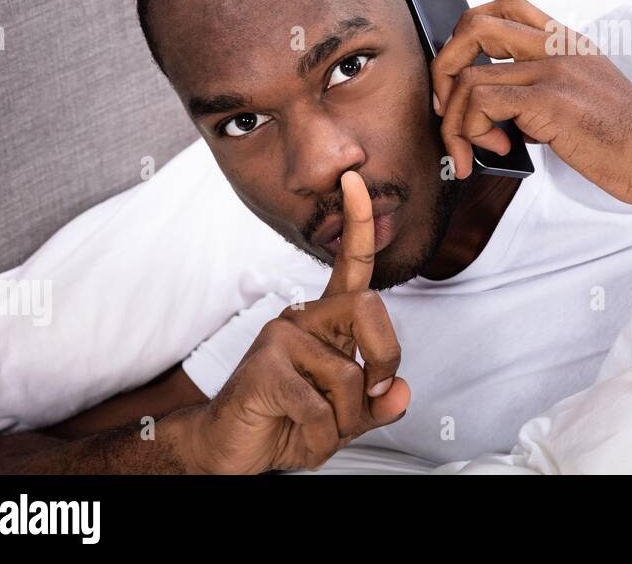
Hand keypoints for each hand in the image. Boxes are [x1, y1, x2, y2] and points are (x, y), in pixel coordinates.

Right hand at [185, 171, 410, 473]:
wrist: (230, 451)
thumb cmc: (288, 422)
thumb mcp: (346, 414)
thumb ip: (377, 402)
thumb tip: (400, 392)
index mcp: (325, 319)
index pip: (351, 263)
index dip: (359, 221)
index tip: (355, 180)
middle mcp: (302, 318)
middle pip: (369, 307)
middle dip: (386, 356)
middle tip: (374, 394)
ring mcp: (280, 338)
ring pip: (349, 373)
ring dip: (346, 420)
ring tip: (316, 430)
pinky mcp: (265, 369)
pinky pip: (321, 407)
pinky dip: (321, 439)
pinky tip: (299, 439)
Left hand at [430, 0, 631, 205]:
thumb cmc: (624, 139)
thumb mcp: (581, 99)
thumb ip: (539, 94)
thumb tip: (493, 115)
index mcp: (565, 42)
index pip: (503, 5)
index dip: (465, 28)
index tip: (456, 74)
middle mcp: (557, 46)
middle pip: (473, 25)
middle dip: (443, 67)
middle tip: (448, 109)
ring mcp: (554, 69)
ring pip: (467, 76)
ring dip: (456, 121)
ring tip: (474, 149)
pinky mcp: (550, 99)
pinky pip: (482, 102)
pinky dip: (472, 131)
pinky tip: (498, 150)